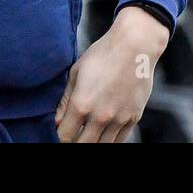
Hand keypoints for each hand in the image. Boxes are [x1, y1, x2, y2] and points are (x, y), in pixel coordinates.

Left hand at [55, 4, 169, 142]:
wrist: (135, 46)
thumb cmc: (104, 54)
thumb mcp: (76, 72)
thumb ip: (65, 100)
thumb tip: (57, 120)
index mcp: (82, 104)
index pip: (65, 136)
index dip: (59, 137)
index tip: (59, 133)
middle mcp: (100, 116)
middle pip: (82, 145)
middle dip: (74, 142)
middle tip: (73, 134)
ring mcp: (118, 119)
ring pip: (102, 146)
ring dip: (93, 142)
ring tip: (88, 134)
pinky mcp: (133, 118)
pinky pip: (120, 140)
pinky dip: (110, 140)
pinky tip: (104, 133)